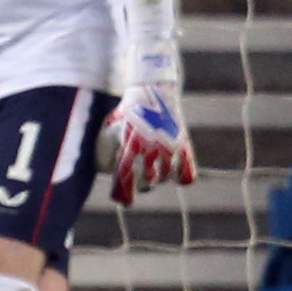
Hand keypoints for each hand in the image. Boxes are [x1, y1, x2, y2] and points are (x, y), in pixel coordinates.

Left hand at [101, 84, 196, 203]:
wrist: (153, 90)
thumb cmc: (126, 112)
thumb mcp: (109, 128)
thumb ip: (104, 152)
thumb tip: (108, 172)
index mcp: (131, 143)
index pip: (127, 177)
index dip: (124, 193)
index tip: (123, 200)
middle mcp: (152, 147)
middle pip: (147, 181)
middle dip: (139, 183)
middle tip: (135, 177)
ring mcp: (170, 147)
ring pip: (165, 177)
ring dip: (157, 178)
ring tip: (151, 170)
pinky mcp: (184, 145)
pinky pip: (187, 174)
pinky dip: (180, 178)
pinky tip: (172, 173)